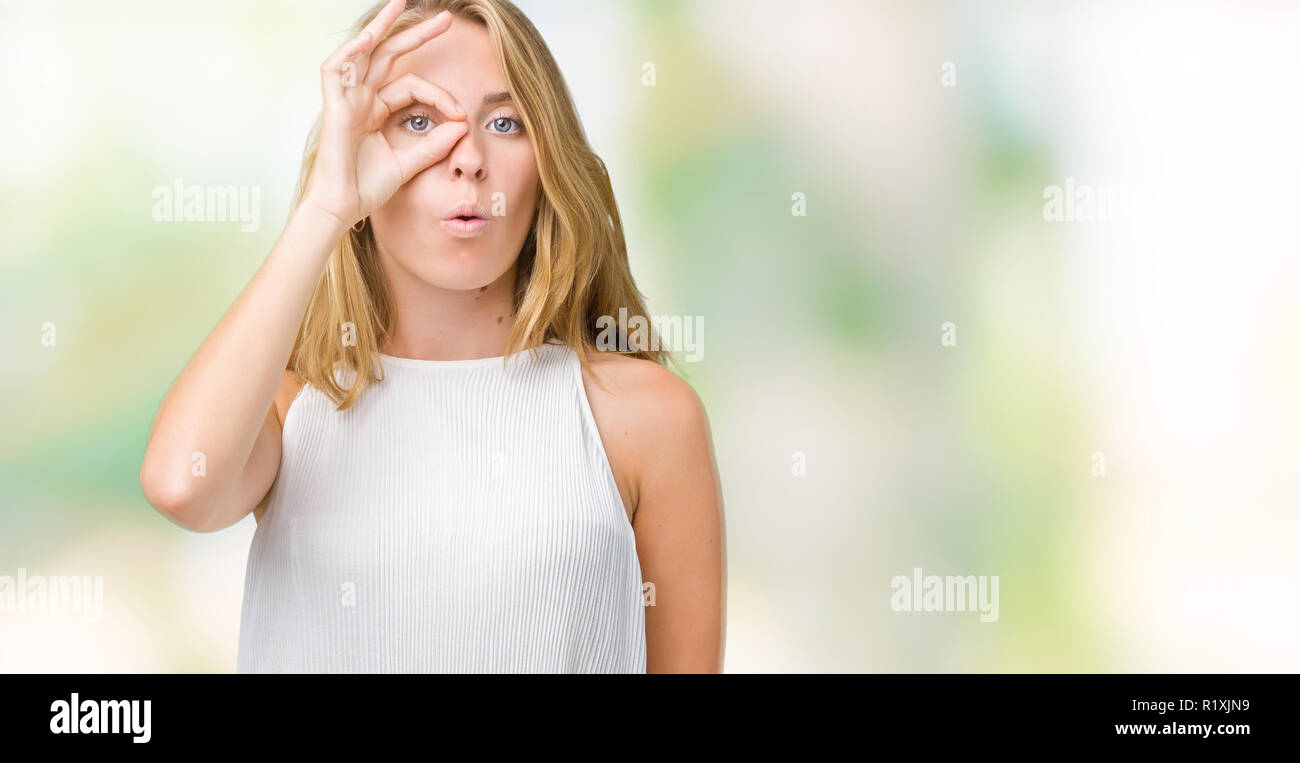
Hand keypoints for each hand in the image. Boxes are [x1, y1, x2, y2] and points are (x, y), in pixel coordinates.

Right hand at [301, 0, 468, 228]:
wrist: (343, 208)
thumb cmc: (367, 188)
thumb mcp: (411, 163)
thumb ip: (435, 144)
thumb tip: (463, 126)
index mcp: (377, 111)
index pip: (412, 87)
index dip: (440, 96)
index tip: (462, 113)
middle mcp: (361, 100)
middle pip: (388, 55)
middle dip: (414, 34)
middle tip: (444, 18)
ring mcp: (346, 100)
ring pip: (362, 52)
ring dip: (380, 26)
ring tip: (401, 3)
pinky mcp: (334, 108)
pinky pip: (335, 70)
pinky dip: (351, 52)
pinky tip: (370, 38)